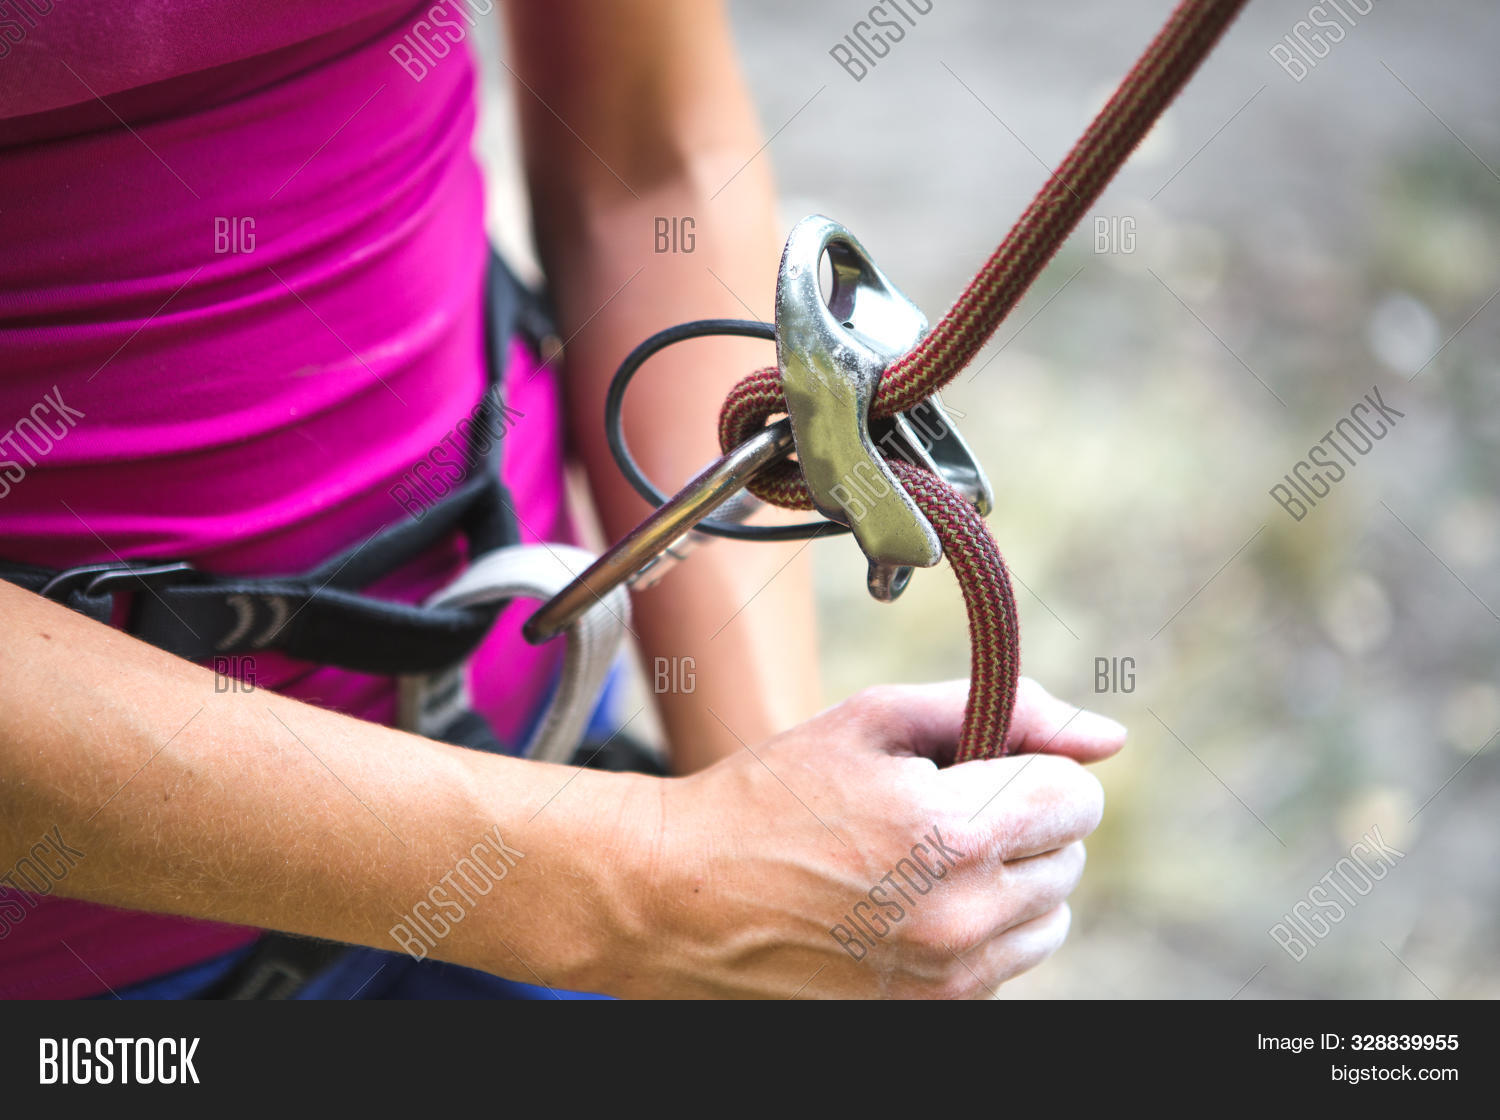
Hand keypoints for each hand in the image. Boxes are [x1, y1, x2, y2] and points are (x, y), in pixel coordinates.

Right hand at [606, 677, 1125, 997]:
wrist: (680, 897)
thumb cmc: (771, 795)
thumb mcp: (873, 720)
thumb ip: (1001, 709)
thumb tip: (1107, 736)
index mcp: (950, 832)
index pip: (1077, 798)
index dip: (1034, 768)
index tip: (983, 765)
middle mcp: (961, 918)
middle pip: (1068, 858)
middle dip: (1020, 821)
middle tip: (938, 807)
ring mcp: (945, 978)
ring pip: (1047, 919)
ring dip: (1009, 881)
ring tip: (922, 857)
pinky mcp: (926, 1016)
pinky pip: (1002, 964)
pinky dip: (976, 929)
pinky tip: (904, 903)